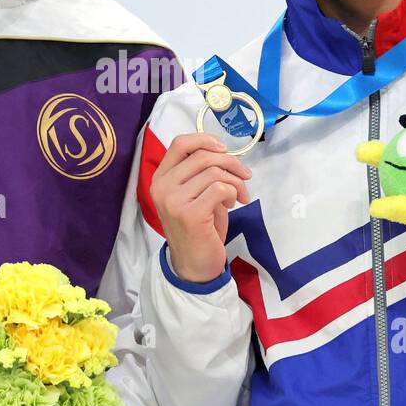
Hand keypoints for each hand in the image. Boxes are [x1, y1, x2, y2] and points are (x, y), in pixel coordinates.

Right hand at [149, 132, 252, 282]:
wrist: (194, 265)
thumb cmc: (198, 228)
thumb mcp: (195, 195)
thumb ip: (201, 173)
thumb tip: (225, 154)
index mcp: (161, 178)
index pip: (179, 144)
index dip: (204, 140)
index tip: (224, 149)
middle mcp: (162, 187)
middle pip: (202, 156)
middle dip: (231, 163)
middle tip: (245, 176)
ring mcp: (174, 201)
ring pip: (214, 172)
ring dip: (235, 182)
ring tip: (239, 196)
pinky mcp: (190, 214)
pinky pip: (220, 189)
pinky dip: (233, 193)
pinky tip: (232, 205)